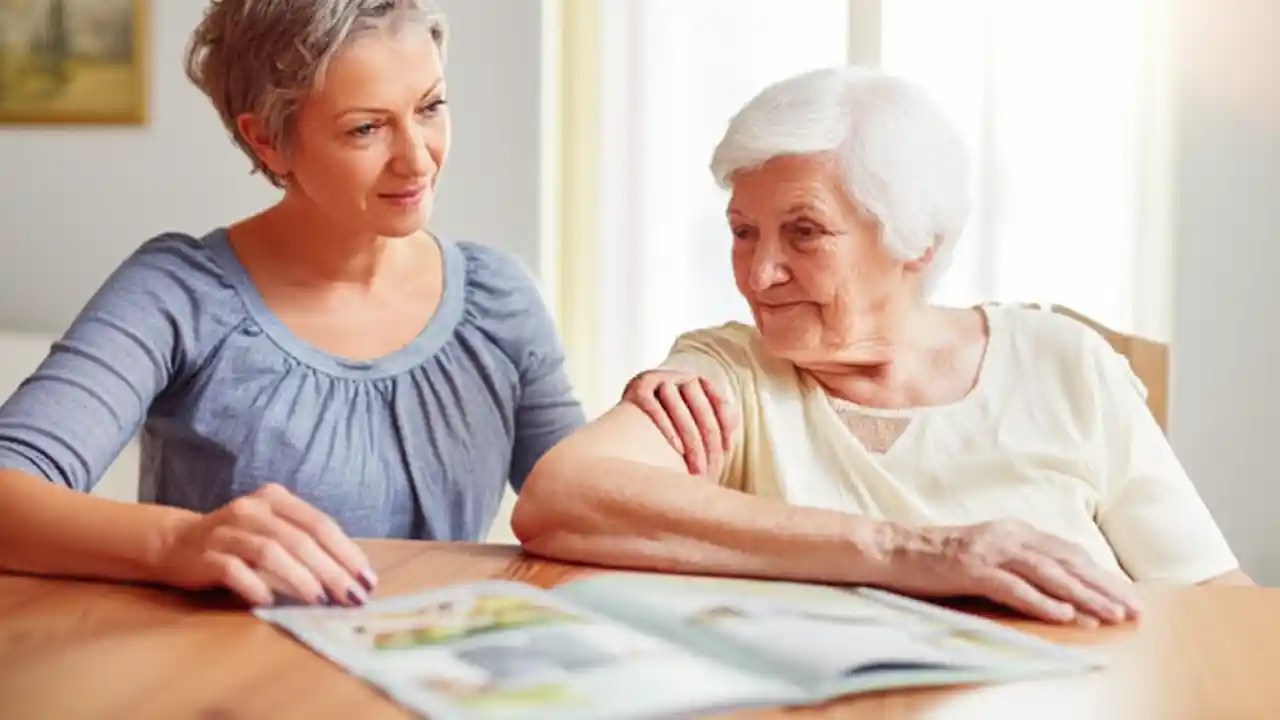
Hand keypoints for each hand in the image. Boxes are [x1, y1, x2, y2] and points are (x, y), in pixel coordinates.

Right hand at [155, 483, 376, 606]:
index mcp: (276, 499)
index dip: (347, 552)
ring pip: (271, 552)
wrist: (176, 542)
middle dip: (332, 570)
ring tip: (320, 600)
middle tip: (351, 597)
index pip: (320, 523)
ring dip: (300, 578)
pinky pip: (234, 569)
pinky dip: (255, 585)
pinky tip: (270, 601)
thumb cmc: (239, 541)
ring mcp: (226, 530)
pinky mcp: (205, 555)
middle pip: (300, 539)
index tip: (367, 580)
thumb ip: (306, 543)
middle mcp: (252, 509)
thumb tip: (352, 575)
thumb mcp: (274, 530)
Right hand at [622, 369, 740, 477]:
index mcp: (697, 381)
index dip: (725, 427)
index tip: (726, 452)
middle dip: (707, 438)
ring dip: (690, 436)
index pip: (719, 402)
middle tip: (709, 466)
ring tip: (695, 463)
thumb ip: (718, 422)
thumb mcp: (696, 422)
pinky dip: (667, 428)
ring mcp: (656, 379)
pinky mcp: (637, 388)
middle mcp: (677, 375)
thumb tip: (729, 434)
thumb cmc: (671, 427)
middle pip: (700, 406)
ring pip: (678, 405)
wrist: (626, 425)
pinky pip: (654, 407)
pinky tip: (677, 448)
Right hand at [884, 519, 1141, 625]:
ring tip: (1111, 615)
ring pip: (1048, 574)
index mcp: (1014, 531)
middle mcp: (1008, 536)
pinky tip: (1065, 615)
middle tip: (1134, 609)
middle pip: (1067, 562)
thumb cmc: (937, 558)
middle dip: (1104, 587)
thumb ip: (1018, 562)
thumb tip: (1057, 585)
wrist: (891, 550)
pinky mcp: (970, 569)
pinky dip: (1042, 602)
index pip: (1068, 552)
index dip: (1101, 573)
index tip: (1127, 594)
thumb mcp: (986, 553)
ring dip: (1084, 596)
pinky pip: (1013, 588)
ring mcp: (989, 551)